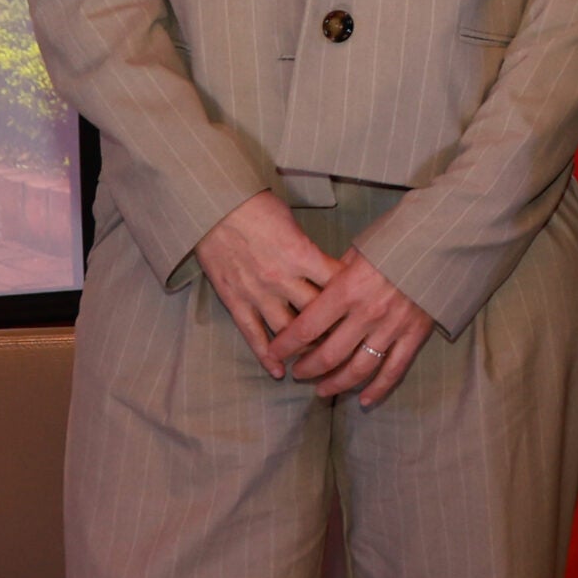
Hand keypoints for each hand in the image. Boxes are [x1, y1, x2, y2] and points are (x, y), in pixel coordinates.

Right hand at [196, 192, 339, 373]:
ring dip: (305, 347)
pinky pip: (253, 335)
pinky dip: (266, 356)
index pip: (338, 284)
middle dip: (336, 329)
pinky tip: (278, 371)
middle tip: (349, 340)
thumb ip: (311, 251)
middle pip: (318, 314)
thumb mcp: (293, 223)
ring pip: (288, 332)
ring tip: (319, 360)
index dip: (354, 298)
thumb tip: (334, 270)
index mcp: (302, 255)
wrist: (213, 206)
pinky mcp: (236, 301)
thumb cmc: (256, 207)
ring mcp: (258, 293)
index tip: (365, 308)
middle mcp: (282, 279)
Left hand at [267, 247, 436, 406]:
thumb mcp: (358, 250)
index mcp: (347, 290)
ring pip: (358, 369)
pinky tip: (363, 399)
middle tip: (297, 372)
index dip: (285, 344)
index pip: (306, 327)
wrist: (440, 242)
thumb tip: (316, 293)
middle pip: (328, 355)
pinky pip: (393, 371)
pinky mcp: (415, 335)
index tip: (274, 352)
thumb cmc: (395, 240)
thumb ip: (336, 275)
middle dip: (307, 368)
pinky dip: (378, 389)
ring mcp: (392, 328)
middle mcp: (366, 314)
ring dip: (335, 383)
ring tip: (322, 390)